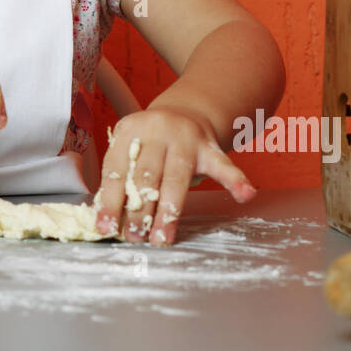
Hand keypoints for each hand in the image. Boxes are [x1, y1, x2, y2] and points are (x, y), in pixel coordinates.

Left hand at [94, 105, 255, 244]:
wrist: (185, 112)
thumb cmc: (150, 142)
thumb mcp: (130, 148)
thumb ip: (121, 179)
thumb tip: (107, 221)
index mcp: (131, 130)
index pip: (117, 170)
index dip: (110, 201)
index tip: (105, 228)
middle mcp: (158, 131)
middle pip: (147, 176)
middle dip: (139, 211)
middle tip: (134, 238)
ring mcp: (187, 139)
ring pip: (177, 179)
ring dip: (169, 212)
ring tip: (161, 238)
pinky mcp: (210, 148)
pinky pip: (224, 166)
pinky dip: (236, 180)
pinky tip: (245, 195)